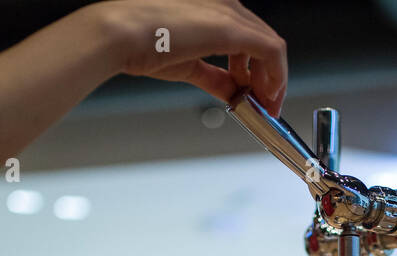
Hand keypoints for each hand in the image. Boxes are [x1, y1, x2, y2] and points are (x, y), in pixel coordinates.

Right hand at [96, 0, 286, 114]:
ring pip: (271, 46)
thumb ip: (214, 78)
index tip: (255, 94)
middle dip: (268, 78)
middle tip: (265, 105)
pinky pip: (271, 51)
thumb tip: (231, 93)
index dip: (256, 70)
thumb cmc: (140, 43)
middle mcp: (224, 5)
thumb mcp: (187, 65)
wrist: (120, 34)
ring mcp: (229, 13)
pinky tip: (268, 96)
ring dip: (273, 80)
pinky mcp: (233, 27)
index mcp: (211, 8)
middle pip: (262, 42)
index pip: (247, 39)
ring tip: (264, 104)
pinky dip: (276, 77)